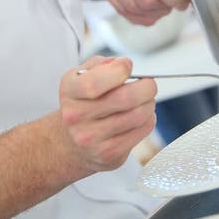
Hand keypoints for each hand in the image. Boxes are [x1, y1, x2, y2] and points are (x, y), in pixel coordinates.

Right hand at [59, 56, 156, 171]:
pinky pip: (142, 131)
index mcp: (69, 91)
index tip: (127, 65)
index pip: (95, 82)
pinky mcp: (109, 154)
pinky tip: (141, 116)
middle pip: (125, 99)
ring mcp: (91, 138)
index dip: (120, 70)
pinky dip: (149, 119)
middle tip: (148, 84)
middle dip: (146, 87)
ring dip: (149, 103)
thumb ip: (99, 64)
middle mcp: (76, 116)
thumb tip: (121, 64)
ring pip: (138, 115)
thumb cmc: (83, 102)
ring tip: (145, 100)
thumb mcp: (81, 77)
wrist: (72, 142)